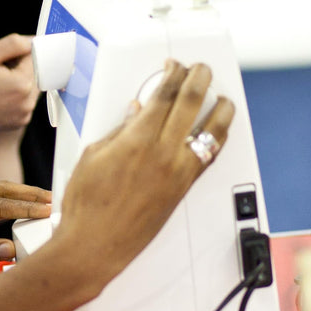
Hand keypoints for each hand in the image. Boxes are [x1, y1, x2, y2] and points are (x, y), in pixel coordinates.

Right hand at [0, 33, 39, 139]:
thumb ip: (13, 44)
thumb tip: (33, 41)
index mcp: (23, 84)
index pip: (34, 58)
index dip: (17, 53)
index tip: (1, 59)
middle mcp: (28, 103)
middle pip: (34, 74)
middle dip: (19, 68)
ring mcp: (24, 116)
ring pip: (30, 88)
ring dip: (18, 82)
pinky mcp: (18, 124)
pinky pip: (24, 102)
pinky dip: (15, 96)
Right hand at [56, 61, 234, 282]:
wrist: (94, 244)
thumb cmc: (87, 205)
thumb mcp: (93, 155)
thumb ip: (119, 130)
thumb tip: (135, 113)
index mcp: (138, 139)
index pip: (164, 95)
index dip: (173, 74)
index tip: (174, 65)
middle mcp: (163, 153)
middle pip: (191, 104)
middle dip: (199, 80)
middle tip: (201, 69)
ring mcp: (178, 172)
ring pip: (211, 133)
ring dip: (221, 110)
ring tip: (224, 99)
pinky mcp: (183, 189)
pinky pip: (208, 158)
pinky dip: (217, 141)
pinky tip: (219, 133)